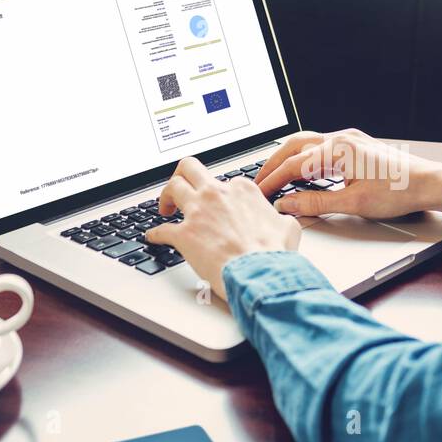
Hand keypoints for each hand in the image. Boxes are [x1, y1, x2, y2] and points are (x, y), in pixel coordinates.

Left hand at [146, 157, 301, 298]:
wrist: (259, 272)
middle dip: (182, 175)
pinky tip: (153, 237)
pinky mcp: (184, 234)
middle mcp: (217, 194)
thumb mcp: (287, 227)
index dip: (221, 193)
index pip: (225, 181)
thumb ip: (278, 218)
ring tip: (165, 208)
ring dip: (166, 197)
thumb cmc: (272, 253)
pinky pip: (161, 230)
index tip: (218, 202)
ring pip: (172, 188)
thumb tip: (281, 221)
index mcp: (241, 189)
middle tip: (180, 187)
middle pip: (190, 169)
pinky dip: (155, 234)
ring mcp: (198, 211)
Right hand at [255, 129, 441, 218]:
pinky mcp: (357, 148)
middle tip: (257, 181)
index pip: (294, 164)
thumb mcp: (353, 202)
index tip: (259, 193)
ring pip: (308, 144)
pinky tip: (303, 171)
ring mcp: (350, 141)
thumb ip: (315, 202)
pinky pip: (322, 148)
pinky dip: (305, 158)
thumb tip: (288, 203)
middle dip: (273, 164)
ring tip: (274, 175)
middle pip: (295, 147)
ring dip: (288, 158)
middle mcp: (342, 139)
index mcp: (338, 148)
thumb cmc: (400, 191)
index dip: (273, 180)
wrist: (429, 183)